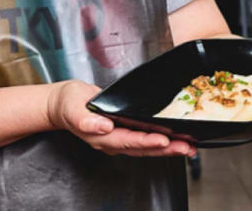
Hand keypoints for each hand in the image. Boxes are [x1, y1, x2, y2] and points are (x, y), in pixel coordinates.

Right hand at [46, 80, 195, 157]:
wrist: (63, 105)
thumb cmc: (69, 103)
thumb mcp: (71, 105)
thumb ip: (84, 118)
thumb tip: (101, 126)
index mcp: (100, 136)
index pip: (128, 140)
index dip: (146, 141)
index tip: (163, 140)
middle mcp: (111, 141)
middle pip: (142, 148)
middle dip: (166, 149)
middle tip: (186, 147)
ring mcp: (118, 140)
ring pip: (146, 148)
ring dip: (168, 149)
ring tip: (188, 147)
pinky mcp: (124, 134)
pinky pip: (145, 141)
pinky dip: (163, 143)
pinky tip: (176, 140)